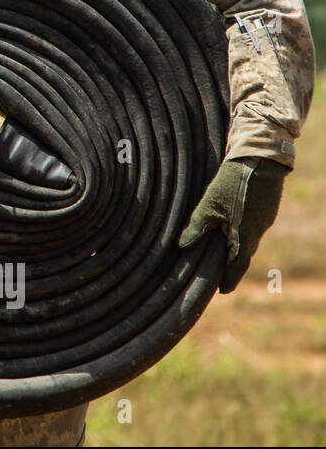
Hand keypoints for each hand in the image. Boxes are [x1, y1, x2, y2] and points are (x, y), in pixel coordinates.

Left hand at [179, 158, 288, 292]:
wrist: (260, 158)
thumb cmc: (232, 182)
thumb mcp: (208, 205)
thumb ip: (197, 226)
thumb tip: (182, 245)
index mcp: (245, 235)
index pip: (237, 265)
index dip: (229, 278)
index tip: (222, 291)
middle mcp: (258, 230)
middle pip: (244, 254)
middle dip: (231, 265)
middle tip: (220, 275)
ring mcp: (265, 218)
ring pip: (248, 239)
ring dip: (236, 248)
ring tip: (223, 253)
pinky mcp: (266, 207)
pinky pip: (253, 227)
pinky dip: (242, 233)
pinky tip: (232, 228)